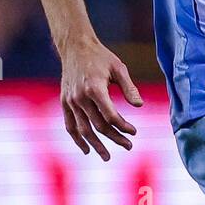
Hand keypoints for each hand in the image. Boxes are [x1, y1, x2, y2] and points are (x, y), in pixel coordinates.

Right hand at [60, 37, 142, 157]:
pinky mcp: (65, 102)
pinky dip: (77, 139)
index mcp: (95, 88)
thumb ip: (129, 87)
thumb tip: (140, 105)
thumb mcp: (119, 68)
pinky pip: (70, 125)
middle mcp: (80, 97)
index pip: (110, 116)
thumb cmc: (100, 57)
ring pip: (84, 129)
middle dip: (115, 138)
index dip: (123, 126)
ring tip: (107, 157)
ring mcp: (70, 101)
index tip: (134, 131)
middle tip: (129, 147)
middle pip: (99, 125)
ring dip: (96, 145)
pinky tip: (87, 150)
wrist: (75, 47)